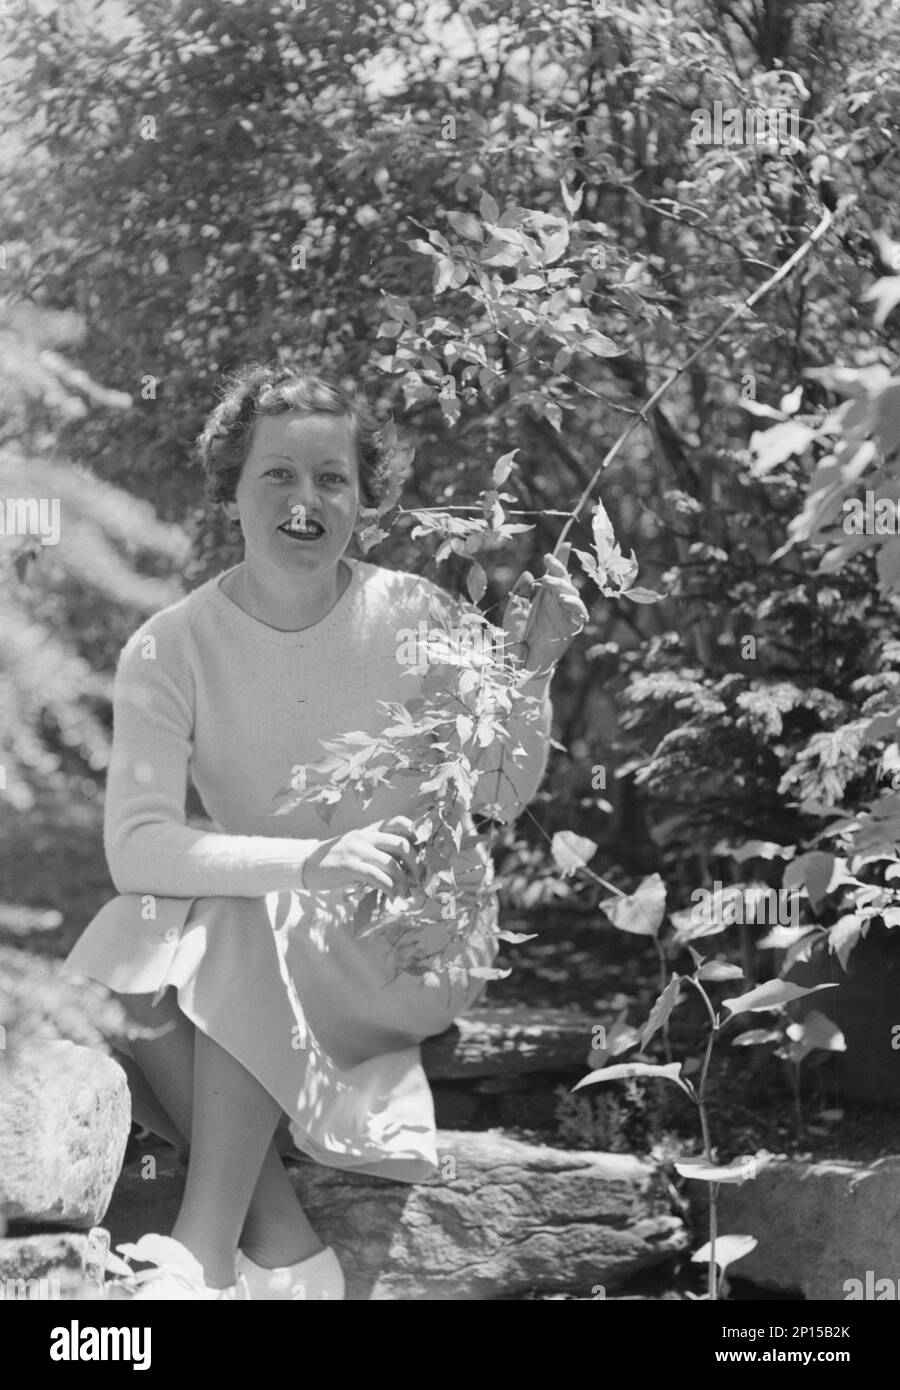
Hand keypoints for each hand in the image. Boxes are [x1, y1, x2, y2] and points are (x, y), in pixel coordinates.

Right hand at [301, 815, 422, 893]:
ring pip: (390, 863)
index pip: (398, 822)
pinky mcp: (348, 865)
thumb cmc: (336, 860)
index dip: (415, 834)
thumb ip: (377, 853)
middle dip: (416, 863)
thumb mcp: (357, 849)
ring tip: (406, 893)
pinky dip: (389, 887)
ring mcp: (356, 849)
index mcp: (369, 830)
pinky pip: (376, 876)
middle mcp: (365, 836)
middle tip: (420, 879)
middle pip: (401, 844)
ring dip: (403, 881)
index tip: (422, 852)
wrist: (306, 864)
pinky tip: (393, 895)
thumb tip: (405, 870)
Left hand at [502, 542, 588, 675]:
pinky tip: (565, 601)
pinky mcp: (570, 629)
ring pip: (573, 595)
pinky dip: (575, 606)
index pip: (554, 574)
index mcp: (544, 597)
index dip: (560, 560)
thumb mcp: (514, 610)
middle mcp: (556, 603)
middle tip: (549, 562)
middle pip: (565, 581)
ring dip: (565, 587)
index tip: (564, 544)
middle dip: (560, 569)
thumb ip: (521, 592)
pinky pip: (579, 615)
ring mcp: (564, 616)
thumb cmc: (515, 637)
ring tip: (552, 586)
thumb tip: (530, 573)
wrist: (517, 663)